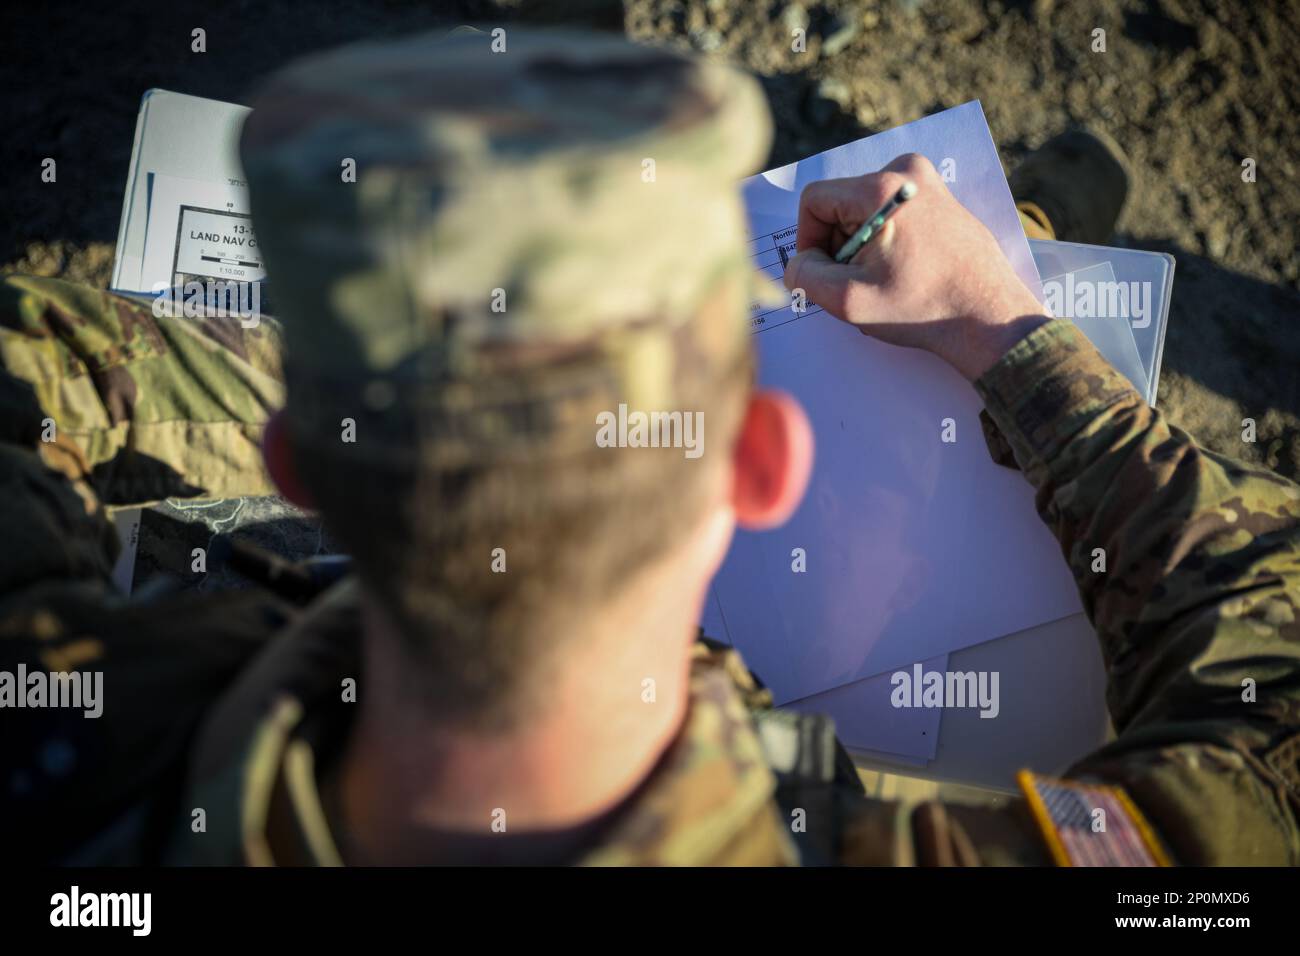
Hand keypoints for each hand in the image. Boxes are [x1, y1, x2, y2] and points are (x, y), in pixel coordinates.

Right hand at [783, 153, 1049, 381]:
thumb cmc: (922, 309)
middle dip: (838, 244)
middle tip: (857, 281)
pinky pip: (892, 214)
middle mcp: (907, 173)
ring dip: (861, 246)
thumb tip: (796, 265)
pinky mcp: (941, 199)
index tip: (824, 272)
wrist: (989, 318)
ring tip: (883, 280)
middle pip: (840, 203)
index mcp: (883, 189)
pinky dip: (886, 243)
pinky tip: (903, 273)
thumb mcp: (848, 300)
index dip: (808, 240)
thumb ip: (806, 277)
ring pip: (864, 211)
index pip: (815, 200)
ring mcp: (928, 184)